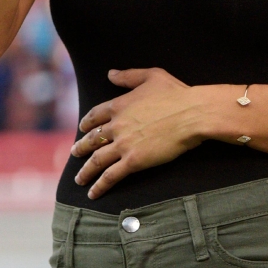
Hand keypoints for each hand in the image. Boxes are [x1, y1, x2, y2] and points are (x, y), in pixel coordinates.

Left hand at [71, 68, 209, 199]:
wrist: (192, 114)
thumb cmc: (177, 94)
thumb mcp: (152, 76)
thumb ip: (129, 76)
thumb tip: (110, 74)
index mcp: (119, 105)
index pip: (95, 115)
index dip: (87, 123)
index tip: (82, 128)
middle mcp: (117, 125)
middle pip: (92, 139)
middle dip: (81, 147)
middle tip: (74, 153)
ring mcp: (123, 144)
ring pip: (97, 160)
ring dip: (85, 171)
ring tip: (79, 179)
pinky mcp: (133, 161)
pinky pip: (111, 176)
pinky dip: (99, 186)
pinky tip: (93, 193)